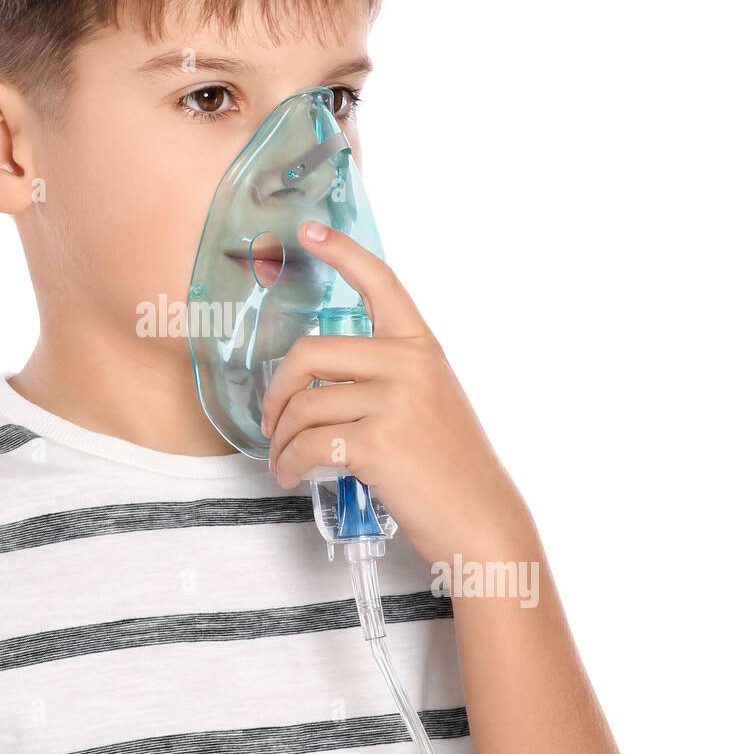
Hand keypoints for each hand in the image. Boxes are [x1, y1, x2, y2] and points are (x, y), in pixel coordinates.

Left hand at [261, 220, 538, 565]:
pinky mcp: (378, 442)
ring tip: (284, 460)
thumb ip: (388, 378)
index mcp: (422, 347)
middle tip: (271, 419)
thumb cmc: (449, 469)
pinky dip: (289, 463)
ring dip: (281, 439)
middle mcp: (409, 364)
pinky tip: (291, 474)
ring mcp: (395, 401)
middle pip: (310, 353)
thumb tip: (320, 382)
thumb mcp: (431, 402)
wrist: (481, 521)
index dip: (343, 252)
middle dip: (276, 391)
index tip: (309, 231)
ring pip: (303, 406)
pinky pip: (308, 443)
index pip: (382, 283)